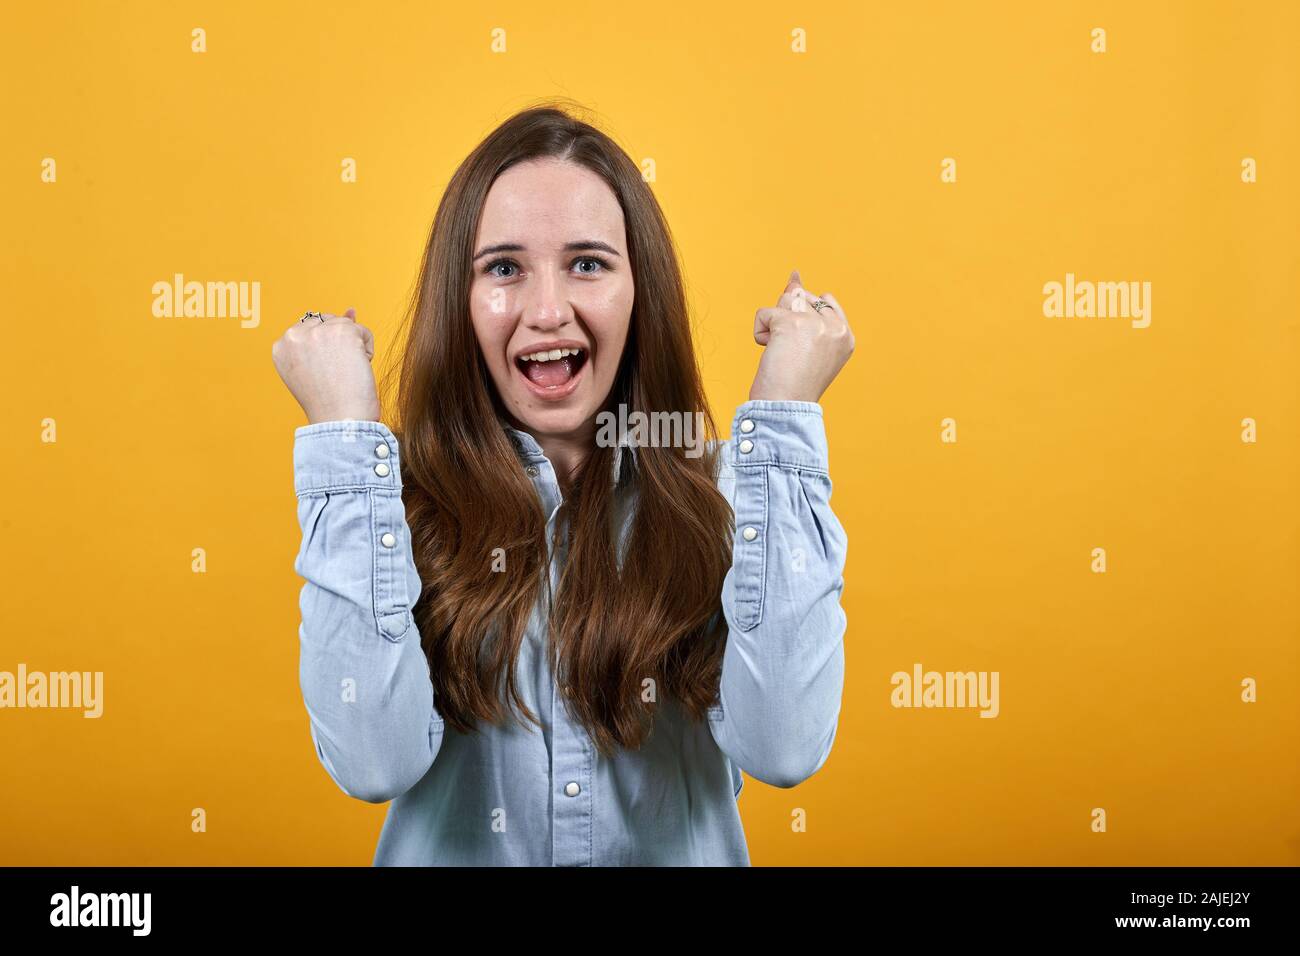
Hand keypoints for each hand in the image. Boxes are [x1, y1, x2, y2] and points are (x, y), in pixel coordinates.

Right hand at [271, 308, 381, 423]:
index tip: (324, 374)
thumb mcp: (315, 370)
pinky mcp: (342, 330)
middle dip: (339, 346)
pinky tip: (356, 371)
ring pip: (346, 327)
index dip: (325, 350)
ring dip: (353, 350)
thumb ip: (324, 339)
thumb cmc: (330, 404)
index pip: (310, 331)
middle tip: (335, 377)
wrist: (340, 421)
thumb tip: (351, 310)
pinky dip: (367, 352)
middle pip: (328, 324)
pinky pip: (363, 331)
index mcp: (280, 347)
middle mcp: (293, 335)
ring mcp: (317, 331)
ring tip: (344, 375)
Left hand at [748, 270, 853, 402]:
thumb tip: (794, 275)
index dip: (803, 313)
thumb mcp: (810, 345)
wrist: (786, 407)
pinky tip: (769, 352)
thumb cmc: (794, 384)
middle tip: (791, 354)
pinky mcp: (791, 323)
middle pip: (801, 297)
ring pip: (784, 301)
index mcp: (846, 335)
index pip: (824, 300)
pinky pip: (764, 313)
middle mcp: (835, 327)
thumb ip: (806, 310)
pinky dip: (759, 332)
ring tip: (782, 354)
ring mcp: (815, 323)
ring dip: (774, 326)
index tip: (799, 341)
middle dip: (787, 319)